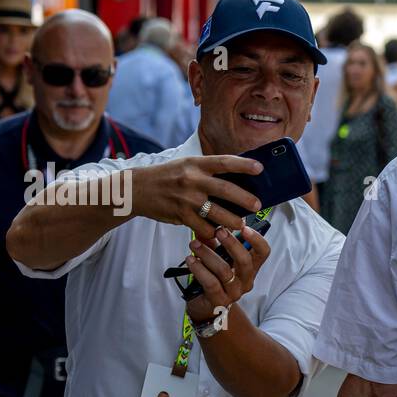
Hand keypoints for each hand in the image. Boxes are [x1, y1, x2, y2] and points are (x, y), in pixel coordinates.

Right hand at [129, 154, 262, 239]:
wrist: (137, 189)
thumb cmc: (167, 176)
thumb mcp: (186, 165)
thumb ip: (207, 171)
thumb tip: (236, 180)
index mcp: (196, 164)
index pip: (224, 162)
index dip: (244, 164)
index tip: (260, 168)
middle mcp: (192, 180)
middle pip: (226, 189)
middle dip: (245, 199)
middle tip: (257, 206)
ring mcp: (187, 198)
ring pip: (217, 213)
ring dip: (232, 221)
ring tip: (240, 224)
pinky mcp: (181, 215)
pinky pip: (203, 227)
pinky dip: (213, 232)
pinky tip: (218, 234)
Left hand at [182, 221, 269, 323]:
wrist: (204, 307)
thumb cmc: (212, 278)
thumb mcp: (216, 257)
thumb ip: (213, 241)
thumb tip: (206, 219)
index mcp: (249, 268)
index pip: (263, 252)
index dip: (257, 239)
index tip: (244, 226)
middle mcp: (246, 281)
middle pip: (246, 261)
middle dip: (231, 243)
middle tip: (218, 230)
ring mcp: (234, 293)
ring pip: (225, 271)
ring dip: (208, 254)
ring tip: (194, 244)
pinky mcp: (219, 302)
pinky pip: (211, 283)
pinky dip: (199, 269)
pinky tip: (190, 259)